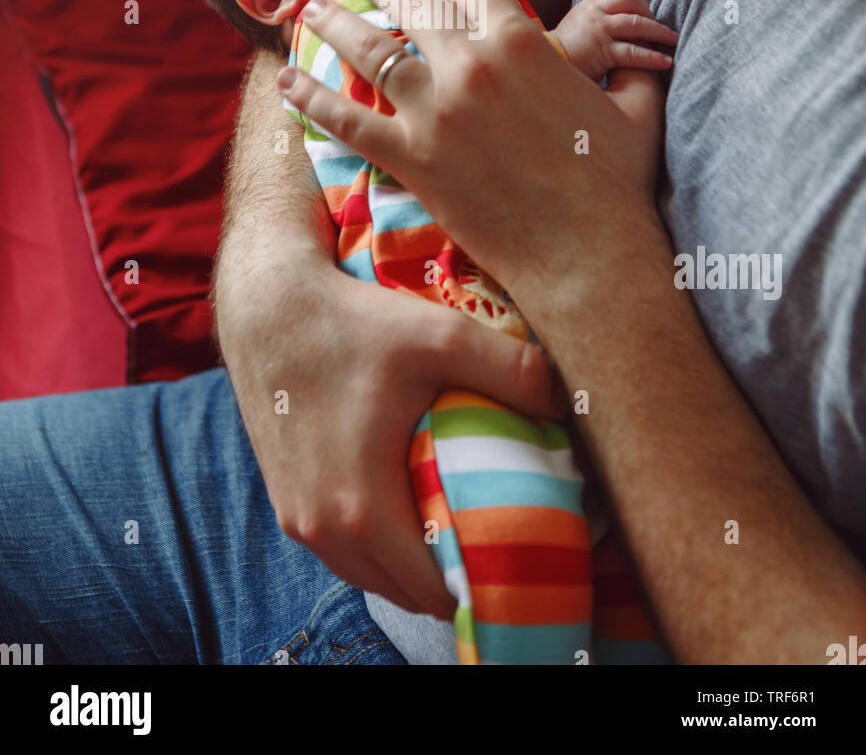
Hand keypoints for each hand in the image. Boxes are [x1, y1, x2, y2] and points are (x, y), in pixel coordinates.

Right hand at [219, 259, 565, 619]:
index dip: (480, 586)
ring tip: (459, 523)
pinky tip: (408, 501)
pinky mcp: (285, 501)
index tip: (517, 561)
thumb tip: (568, 403)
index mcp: (359, 507)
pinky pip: (343, 549)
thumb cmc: (352, 322)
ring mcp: (297, 519)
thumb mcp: (439, 335)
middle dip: (450, 578)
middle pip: (402, 593)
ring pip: (370, 574)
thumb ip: (512, 370)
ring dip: (411, 562)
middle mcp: (321, 529)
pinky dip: (379, 542)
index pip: (431, 592)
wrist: (269, 305)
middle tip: (498, 541)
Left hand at [277, 0, 666, 327]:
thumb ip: (631, 70)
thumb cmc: (614, 183)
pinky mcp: (409, 157)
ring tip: (314, 9)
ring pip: (369, 50)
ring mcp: (433, 111)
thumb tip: (647, 52)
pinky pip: (345, 118)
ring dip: (336, 24)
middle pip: (411, 4)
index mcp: (521, 40)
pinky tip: (285, 80)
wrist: (584, 252)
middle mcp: (469, 64)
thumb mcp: (634, 109)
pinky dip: (309, 97)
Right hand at [552, 0, 678, 81]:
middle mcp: (595, 13)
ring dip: (660, 32)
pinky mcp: (604, 53)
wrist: (546, 66)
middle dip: (649, 10)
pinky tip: (666, 62)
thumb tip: (616, 14)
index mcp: (588, 4)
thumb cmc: (563, 49)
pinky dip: (653, 58)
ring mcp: (599, 32)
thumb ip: (593, 14)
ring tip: (674, 39)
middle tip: (658, 24)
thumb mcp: (575, 22)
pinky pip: (634, 53)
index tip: (645, 2)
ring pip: (636, 24)